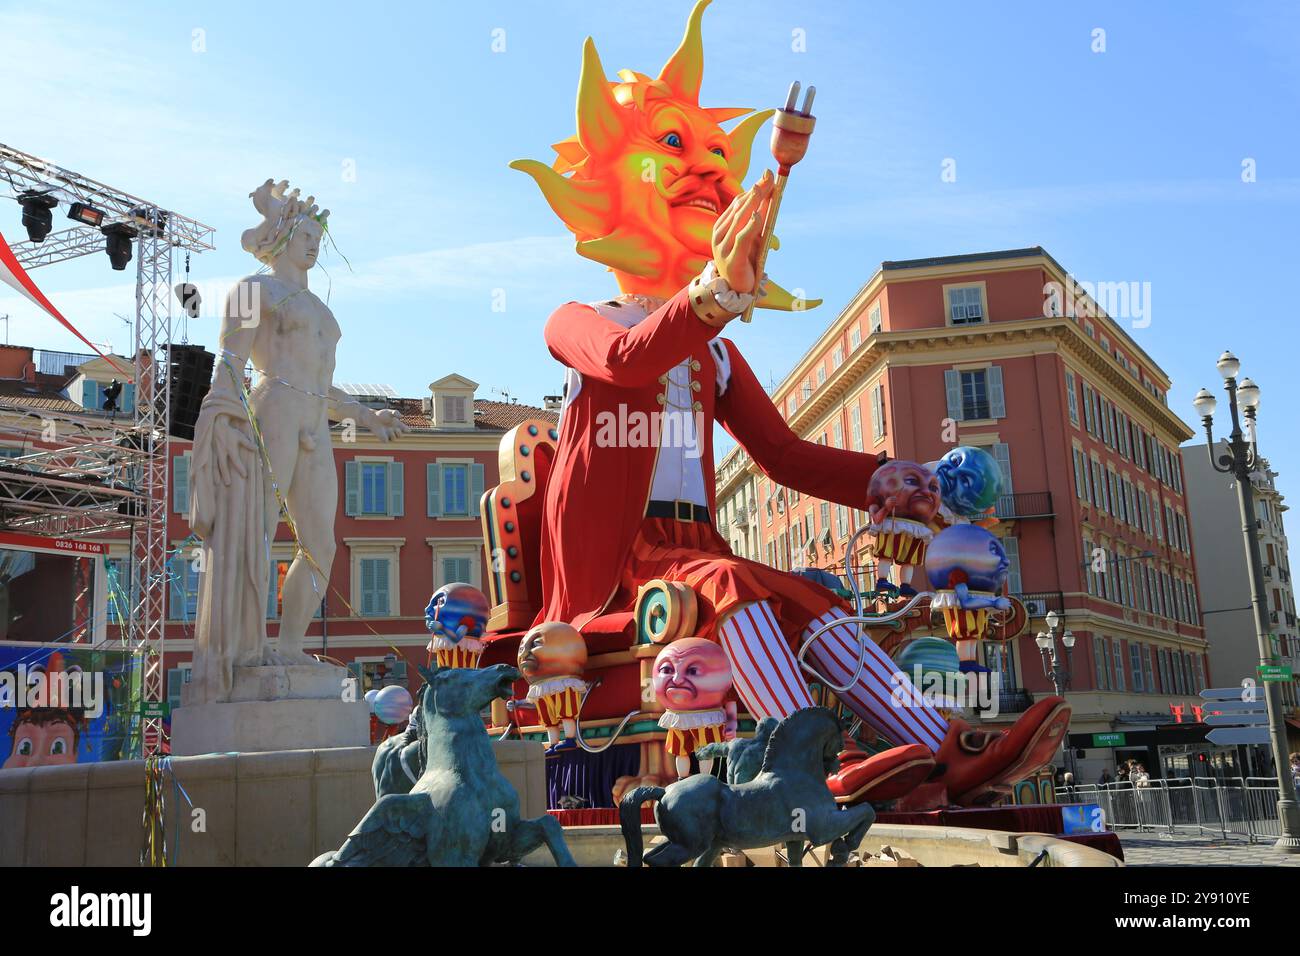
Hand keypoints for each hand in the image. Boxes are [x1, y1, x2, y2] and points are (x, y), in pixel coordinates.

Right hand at [207, 412, 254, 487]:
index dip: (240, 468)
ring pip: (215, 465)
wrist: (216, 424)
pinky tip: (210, 475)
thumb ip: (248, 443)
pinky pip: (210, 462)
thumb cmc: (230, 431)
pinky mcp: (210, 452)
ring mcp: (214, 452)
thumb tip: (257, 449)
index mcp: (230, 449)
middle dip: (226, 475)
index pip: (236, 461)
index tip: (245, 476)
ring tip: (217, 483)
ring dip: (216, 474)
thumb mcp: (240, 436)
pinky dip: (210, 470)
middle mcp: (221, 452)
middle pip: (223, 466)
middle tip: (228, 484)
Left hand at [365, 407, 407, 441]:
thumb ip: (395, 413)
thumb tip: (401, 416)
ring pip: (394, 438)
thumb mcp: (389, 412)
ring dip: (393, 434)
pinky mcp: (383, 438)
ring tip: (390, 429)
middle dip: (399, 433)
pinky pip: (387, 441)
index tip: (407, 429)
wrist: (372, 418)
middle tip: (396, 429)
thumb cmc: (381, 414)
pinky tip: (386, 432)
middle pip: (400, 435)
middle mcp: (394, 431)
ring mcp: (388, 435)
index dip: (407, 430)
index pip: (405, 429)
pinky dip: (387, 437)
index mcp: (397, 425)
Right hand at [711, 169, 774, 294]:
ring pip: (739, 221)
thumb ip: (760, 215)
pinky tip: (757, 216)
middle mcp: (720, 235)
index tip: (768, 176)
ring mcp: (724, 247)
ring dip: (753, 203)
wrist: (736, 291)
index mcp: (722, 227)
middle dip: (756, 192)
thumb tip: (769, 190)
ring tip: (763, 189)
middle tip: (769, 177)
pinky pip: (741, 239)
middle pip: (739, 209)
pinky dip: (750, 226)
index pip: (738, 203)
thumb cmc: (746, 261)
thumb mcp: (754, 236)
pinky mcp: (733, 259)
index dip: (754, 189)